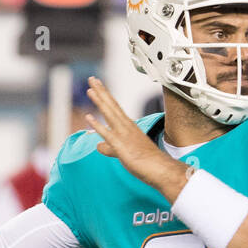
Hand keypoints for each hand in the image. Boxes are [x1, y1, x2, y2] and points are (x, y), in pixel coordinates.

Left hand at [85, 77, 182, 196]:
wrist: (158, 168)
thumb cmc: (146, 161)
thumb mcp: (124, 152)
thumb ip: (109, 148)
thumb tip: (97, 146)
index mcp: (128, 126)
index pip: (115, 107)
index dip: (105, 96)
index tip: (98, 86)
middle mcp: (126, 126)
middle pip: (111, 105)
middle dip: (101, 91)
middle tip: (92, 79)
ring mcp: (123, 134)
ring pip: (109, 114)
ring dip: (99, 101)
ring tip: (90, 89)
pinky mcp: (120, 145)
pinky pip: (106, 133)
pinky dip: (97, 125)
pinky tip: (88, 117)